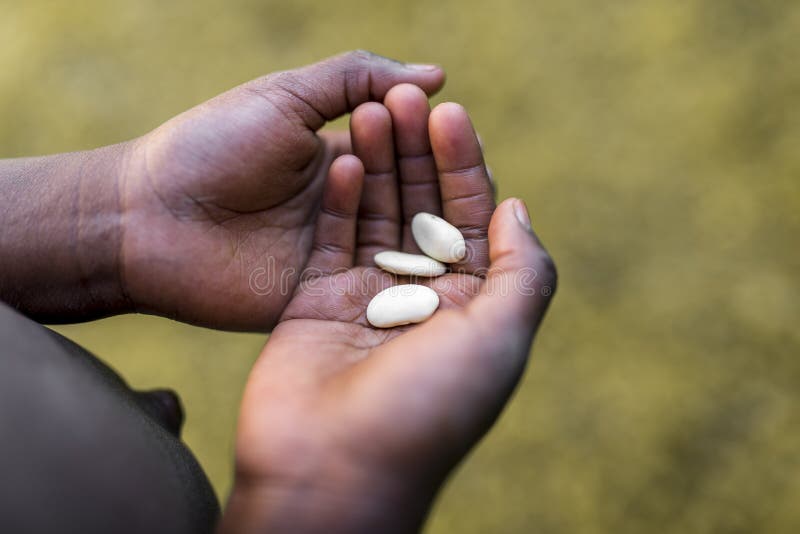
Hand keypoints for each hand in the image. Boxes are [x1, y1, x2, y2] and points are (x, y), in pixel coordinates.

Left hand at [119, 51, 444, 329]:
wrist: (147, 218)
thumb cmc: (210, 148)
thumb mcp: (285, 97)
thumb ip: (357, 79)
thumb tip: (438, 75)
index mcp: (345, 164)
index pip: (407, 151)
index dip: (427, 131)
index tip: (441, 110)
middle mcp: (352, 213)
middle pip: (414, 194)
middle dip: (428, 163)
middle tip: (447, 137)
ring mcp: (343, 260)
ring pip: (407, 237)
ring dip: (421, 205)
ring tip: (432, 181)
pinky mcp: (330, 300)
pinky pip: (380, 280)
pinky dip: (403, 257)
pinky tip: (422, 234)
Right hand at [219, 93, 556, 532]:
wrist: (334, 468)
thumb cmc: (427, 409)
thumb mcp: (500, 338)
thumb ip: (523, 270)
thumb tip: (517, 205)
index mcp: (473, 306)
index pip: (475, 218)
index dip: (467, 164)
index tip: (452, 113)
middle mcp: (424, 297)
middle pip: (424, 207)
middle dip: (419, 153)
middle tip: (406, 98)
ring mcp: (368, 296)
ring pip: (376, 214)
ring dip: (375, 163)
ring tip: (369, 111)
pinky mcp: (317, 299)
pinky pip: (329, 237)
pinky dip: (335, 198)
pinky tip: (338, 157)